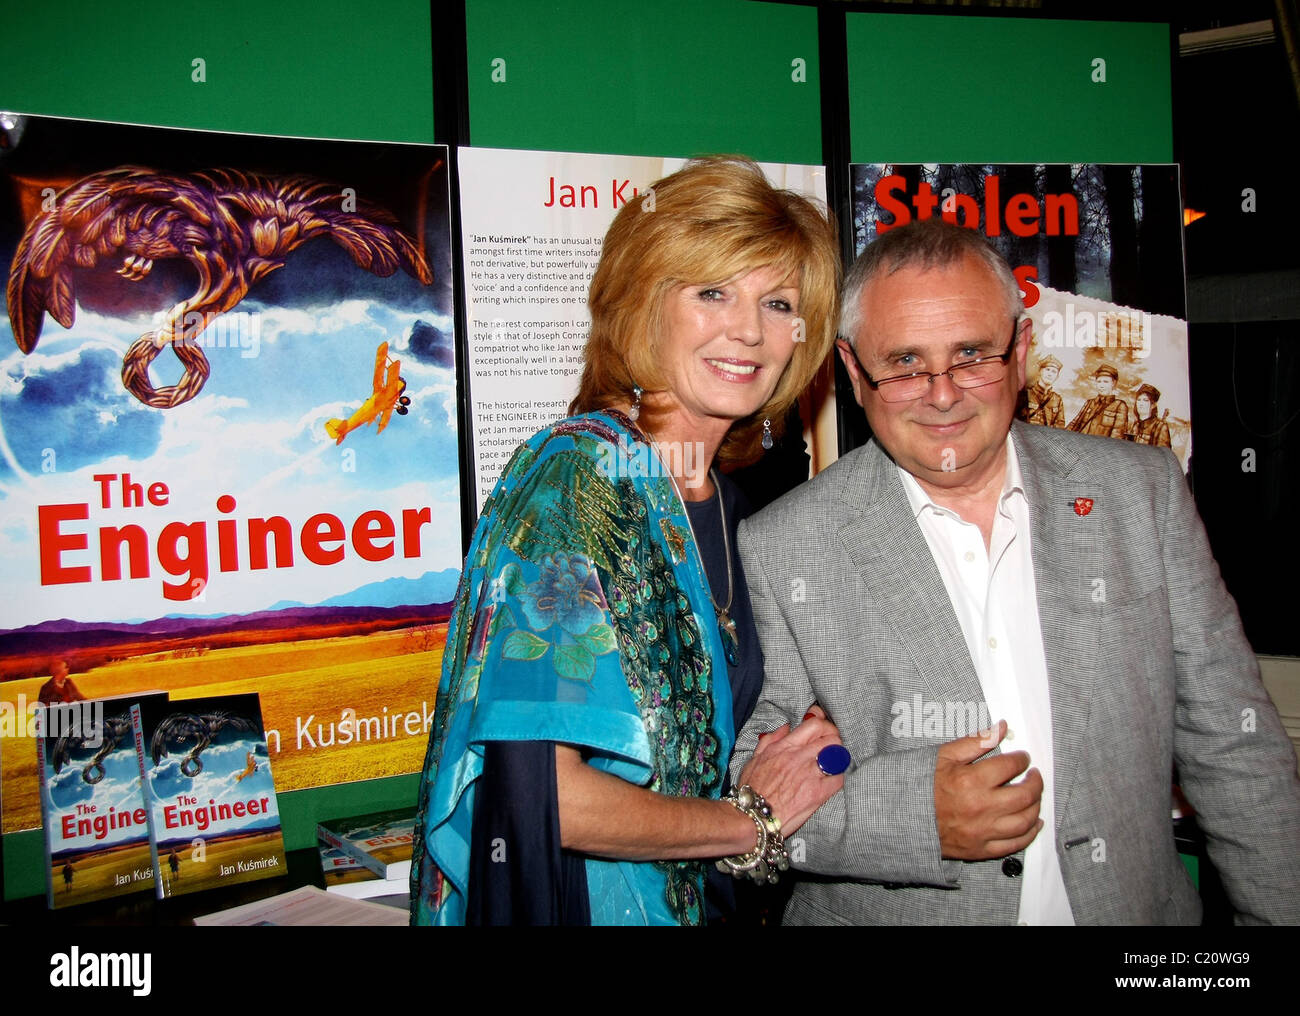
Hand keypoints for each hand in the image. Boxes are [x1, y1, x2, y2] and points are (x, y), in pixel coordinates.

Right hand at [738, 705, 844, 834]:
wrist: (752, 816)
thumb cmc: (751, 790)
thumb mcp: (755, 759)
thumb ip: (771, 740)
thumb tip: (786, 727)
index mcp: (784, 747)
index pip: (814, 725)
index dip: (825, 726)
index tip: (825, 731)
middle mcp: (798, 757)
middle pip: (831, 737)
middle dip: (835, 740)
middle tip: (833, 747)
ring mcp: (809, 774)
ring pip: (837, 754)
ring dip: (838, 757)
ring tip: (834, 763)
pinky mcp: (817, 794)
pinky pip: (838, 778)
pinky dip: (838, 777)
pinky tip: (832, 780)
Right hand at [933, 719, 1043, 859]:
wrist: (901, 818)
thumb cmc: (920, 785)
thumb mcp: (944, 755)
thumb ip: (976, 741)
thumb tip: (1000, 728)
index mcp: (971, 781)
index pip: (1010, 766)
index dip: (1021, 759)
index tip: (1022, 757)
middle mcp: (981, 808)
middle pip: (1025, 795)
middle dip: (1035, 781)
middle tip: (1033, 775)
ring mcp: (983, 831)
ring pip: (1025, 821)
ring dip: (1036, 806)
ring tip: (1034, 796)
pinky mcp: (981, 849)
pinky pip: (1015, 844)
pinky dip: (1029, 833)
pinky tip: (1033, 823)